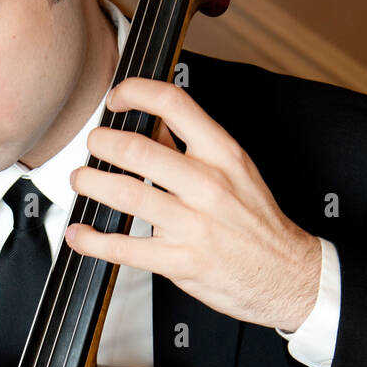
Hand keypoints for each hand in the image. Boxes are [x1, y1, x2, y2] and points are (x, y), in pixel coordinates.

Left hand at [65, 76, 321, 333]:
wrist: (286, 274)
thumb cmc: (258, 224)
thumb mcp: (234, 171)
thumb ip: (190, 147)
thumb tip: (151, 125)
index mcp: (222, 154)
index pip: (174, 104)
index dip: (136, 93)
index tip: (117, 99)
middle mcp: (207, 185)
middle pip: (139, 149)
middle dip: (103, 143)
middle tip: (92, 145)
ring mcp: (193, 225)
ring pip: (128, 194)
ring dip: (92, 184)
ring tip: (82, 180)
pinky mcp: (180, 261)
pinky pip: (125, 248)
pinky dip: (94, 241)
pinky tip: (80, 234)